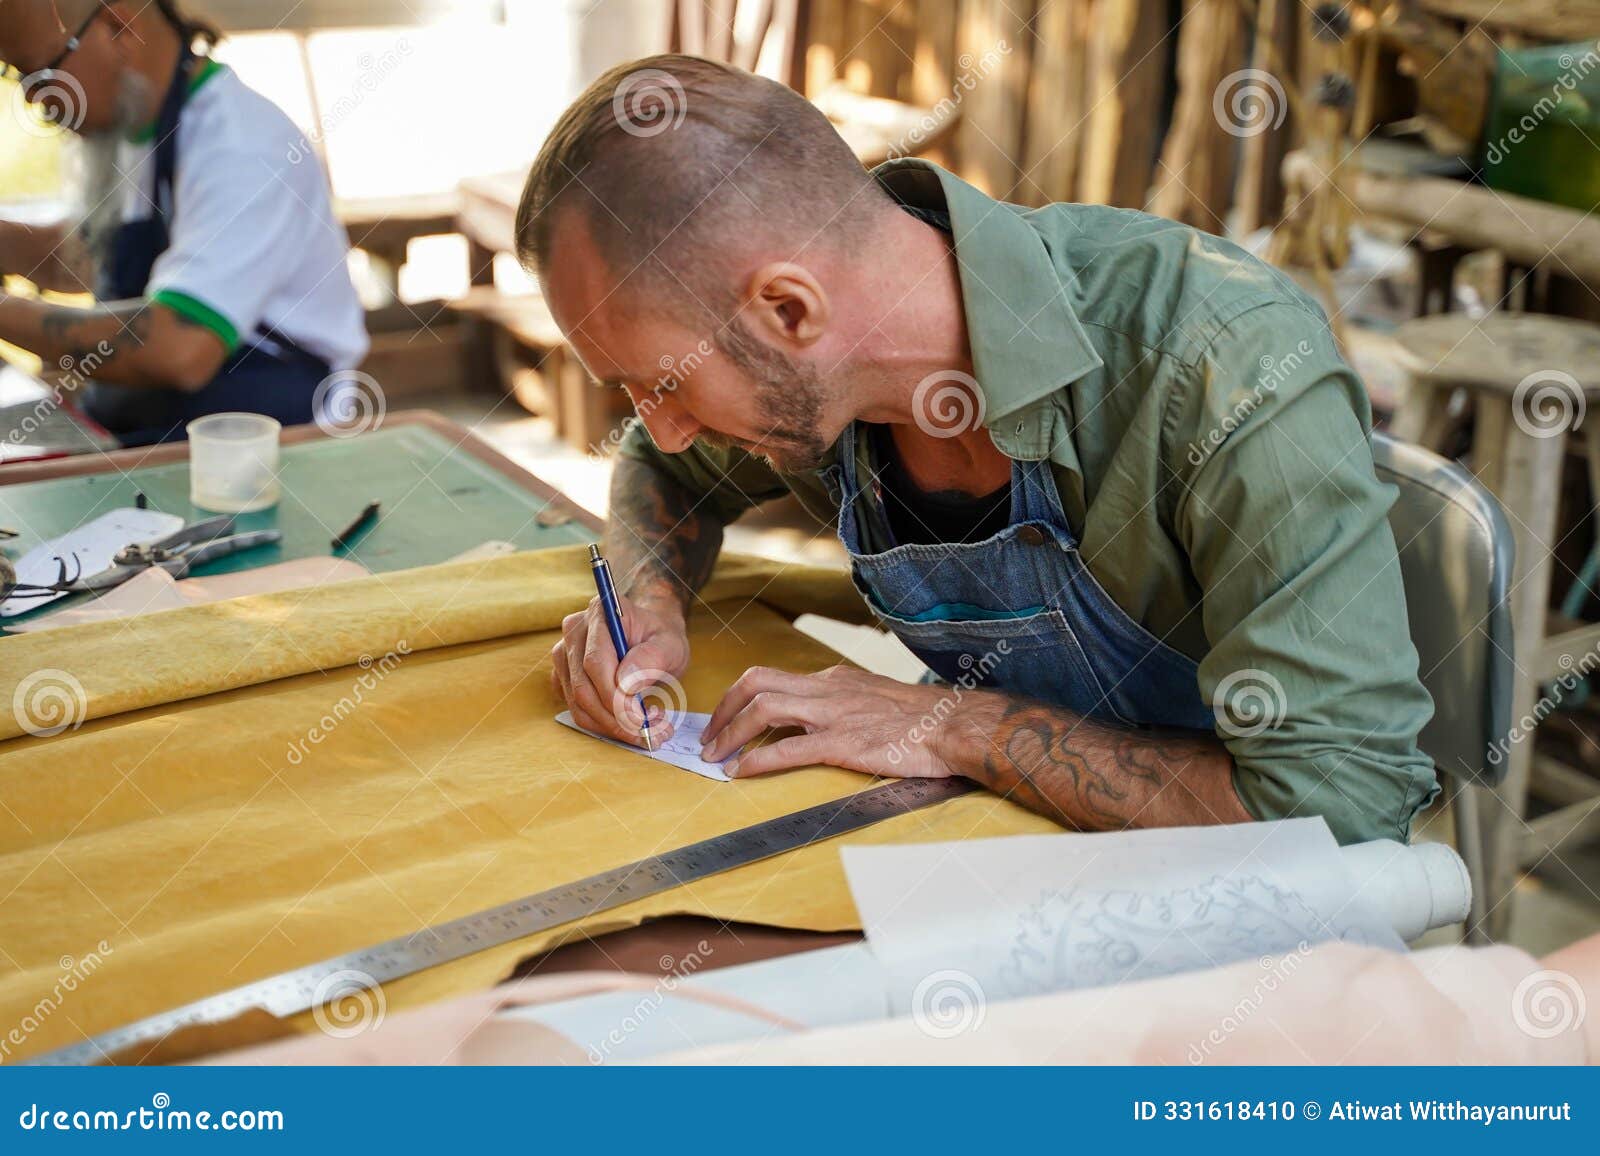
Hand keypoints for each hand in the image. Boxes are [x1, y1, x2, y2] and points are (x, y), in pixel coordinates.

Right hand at [550, 592, 689, 747]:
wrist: (650, 636)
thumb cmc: (660, 637)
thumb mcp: (670, 644)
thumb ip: (651, 658)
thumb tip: (624, 684)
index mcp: (600, 613)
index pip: (595, 663)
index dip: (615, 696)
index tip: (641, 718)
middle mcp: (574, 631)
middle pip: (583, 687)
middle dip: (616, 718)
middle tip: (650, 733)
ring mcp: (564, 655)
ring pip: (578, 704)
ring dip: (611, 726)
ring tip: (646, 729)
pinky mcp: (563, 677)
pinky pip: (577, 710)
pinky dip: (602, 725)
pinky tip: (629, 722)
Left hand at [701, 665, 962, 778]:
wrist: (954, 725)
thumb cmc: (922, 719)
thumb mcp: (873, 699)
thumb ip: (842, 705)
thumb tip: (815, 724)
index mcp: (833, 679)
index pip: (772, 678)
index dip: (739, 698)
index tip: (724, 718)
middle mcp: (827, 688)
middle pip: (755, 683)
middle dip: (723, 709)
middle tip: (708, 737)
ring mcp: (834, 713)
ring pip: (763, 709)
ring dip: (730, 733)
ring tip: (715, 757)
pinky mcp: (844, 742)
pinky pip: (789, 749)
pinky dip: (758, 760)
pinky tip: (741, 772)